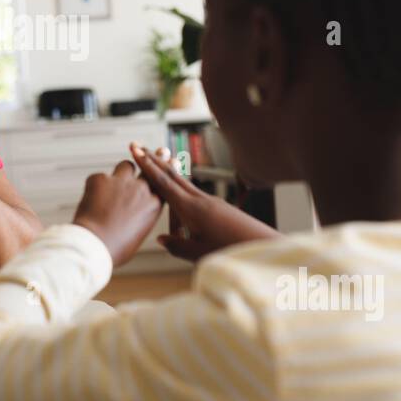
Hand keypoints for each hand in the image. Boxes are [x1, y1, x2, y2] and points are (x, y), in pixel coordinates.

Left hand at [72, 160, 162, 266]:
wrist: (94, 245)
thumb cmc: (116, 247)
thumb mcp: (138, 233)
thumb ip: (141, 216)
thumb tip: (134, 213)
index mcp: (153, 205)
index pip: (163, 182)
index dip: (166, 171)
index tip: (172, 161)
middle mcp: (141, 189)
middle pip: (151, 166)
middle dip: (153, 157)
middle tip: (158, 150)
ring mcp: (120, 182)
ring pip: (126, 166)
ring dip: (122, 173)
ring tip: (113, 185)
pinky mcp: (99, 178)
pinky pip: (99, 177)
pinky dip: (96, 187)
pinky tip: (91, 201)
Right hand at [130, 142, 279, 260]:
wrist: (264, 248)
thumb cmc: (233, 252)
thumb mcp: (199, 254)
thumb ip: (178, 246)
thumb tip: (161, 240)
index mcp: (192, 210)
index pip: (164, 183)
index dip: (147, 167)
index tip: (135, 150)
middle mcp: (201, 201)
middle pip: (173, 175)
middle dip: (154, 161)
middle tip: (138, 146)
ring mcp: (212, 202)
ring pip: (184, 183)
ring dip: (167, 171)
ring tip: (155, 161)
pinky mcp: (220, 207)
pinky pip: (193, 192)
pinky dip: (180, 185)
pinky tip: (179, 189)